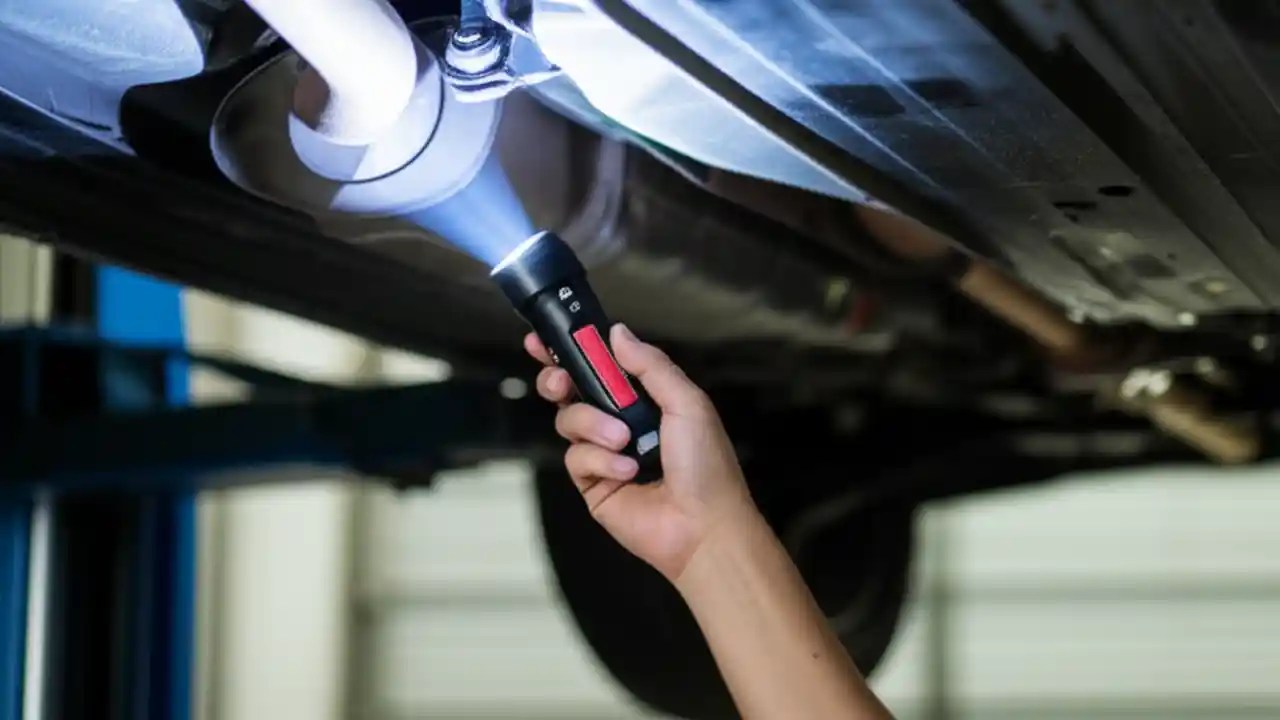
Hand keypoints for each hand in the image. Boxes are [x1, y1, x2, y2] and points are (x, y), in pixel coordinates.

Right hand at [525, 324, 756, 580]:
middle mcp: (621, 422)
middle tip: (561, 381)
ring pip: (569, 421)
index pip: (601, 366)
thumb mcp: (687, 403)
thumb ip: (650, 366)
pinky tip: (628, 472)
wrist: (704, 527)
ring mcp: (604, 453)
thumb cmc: (706, 466)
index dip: (572, 351)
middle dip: (559, 379)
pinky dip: (600, 461)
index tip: (542, 340)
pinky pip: (576, 459)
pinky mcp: (593, 484)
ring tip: (624, 440)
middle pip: (571, 390)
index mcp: (645, 399)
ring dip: (592, 425)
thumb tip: (617, 332)